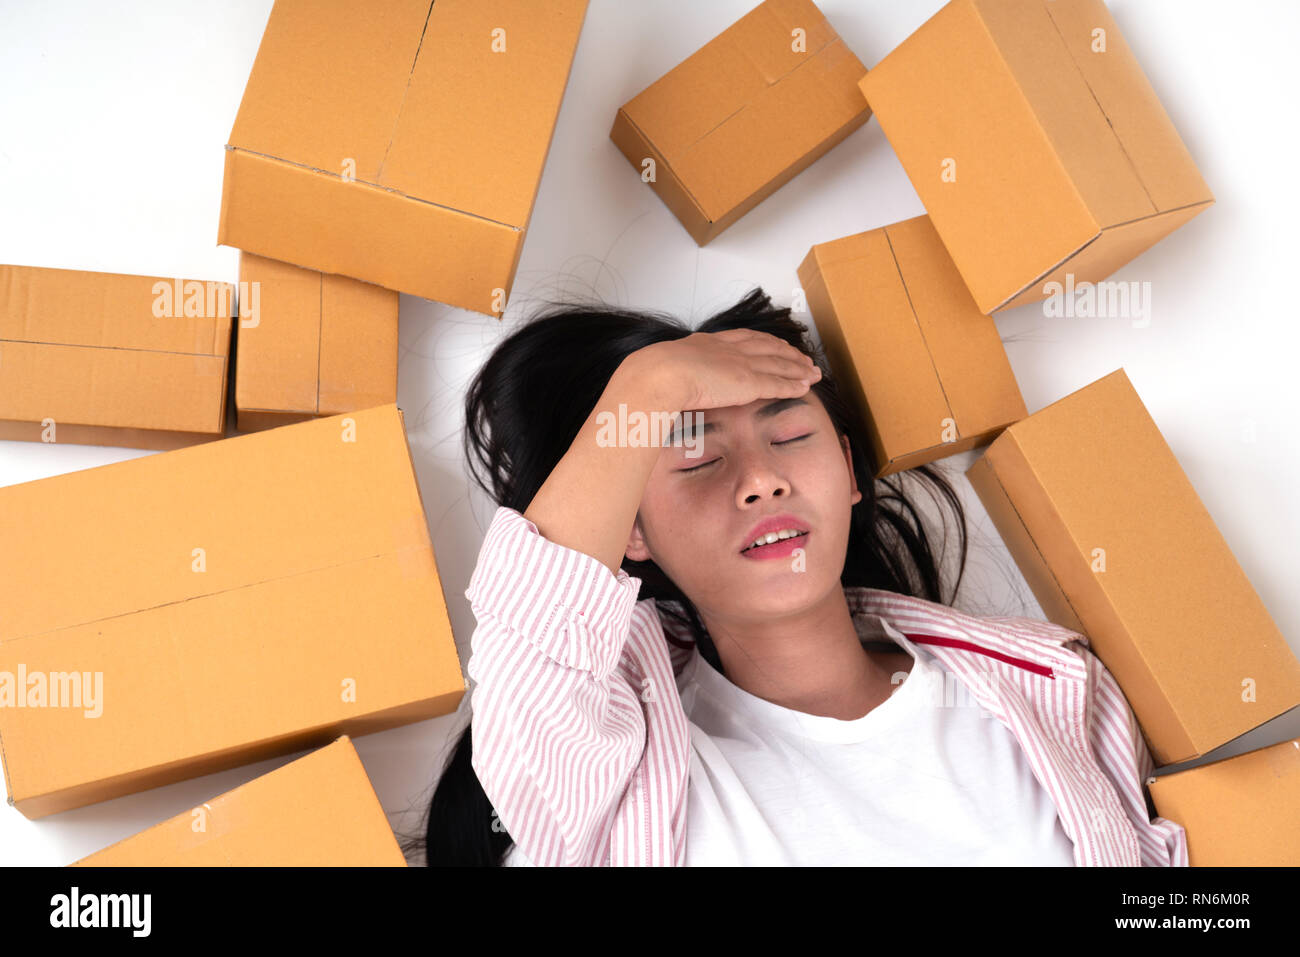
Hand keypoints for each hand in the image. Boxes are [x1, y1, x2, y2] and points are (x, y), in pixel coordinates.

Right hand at [628, 329, 820, 412]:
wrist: (660, 375)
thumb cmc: (653, 374)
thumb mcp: (663, 365)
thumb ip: (672, 369)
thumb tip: (662, 377)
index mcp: (709, 343)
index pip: (744, 338)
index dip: (764, 341)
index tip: (776, 344)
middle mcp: (729, 349)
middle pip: (768, 348)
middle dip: (788, 353)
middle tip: (804, 358)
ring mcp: (741, 365)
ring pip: (779, 365)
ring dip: (798, 369)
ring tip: (813, 372)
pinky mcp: (749, 383)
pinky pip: (778, 384)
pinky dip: (794, 385)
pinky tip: (806, 387)